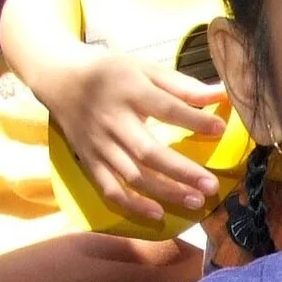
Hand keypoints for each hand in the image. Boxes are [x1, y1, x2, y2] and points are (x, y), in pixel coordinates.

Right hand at [37, 43, 231, 222]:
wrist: (59, 77)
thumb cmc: (110, 71)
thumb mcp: (144, 68)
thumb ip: (182, 84)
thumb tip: (222, 93)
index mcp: (130, 91)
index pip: (166, 108)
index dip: (193, 120)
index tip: (220, 129)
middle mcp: (112, 120)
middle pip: (149, 151)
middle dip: (182, 171)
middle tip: (211, 186)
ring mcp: (99, 144)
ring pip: (132, 175)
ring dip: (165, 192)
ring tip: (196, 201)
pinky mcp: (88, 161)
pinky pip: (109, 188)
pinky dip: (132, 204)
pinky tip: (157, 214)